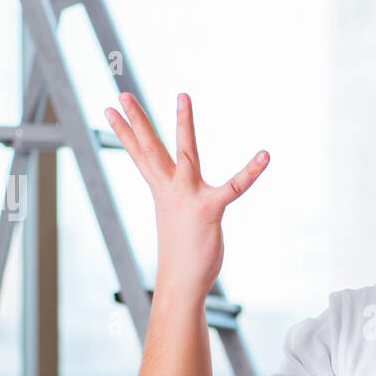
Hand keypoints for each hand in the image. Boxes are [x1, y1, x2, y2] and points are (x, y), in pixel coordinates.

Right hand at [105, 91, 268, 297]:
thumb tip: (181, 199)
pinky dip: (251, 171)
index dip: (124, 131)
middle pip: (151, 148)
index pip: (140, 155)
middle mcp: (170, 190)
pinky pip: (234, 186)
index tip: (110, 109)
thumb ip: (181, 201)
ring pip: (185, 153)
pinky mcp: (210, 209)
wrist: (182, 282)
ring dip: (184, 124)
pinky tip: (265, 155)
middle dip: (137, 120)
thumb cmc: (183, 254)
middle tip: (121, 93)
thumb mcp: (178, 218)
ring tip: (182, 95)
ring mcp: (188, 197)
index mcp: (161, 191)